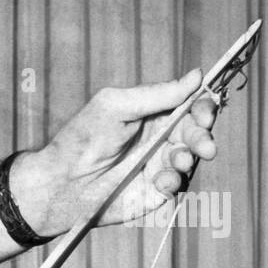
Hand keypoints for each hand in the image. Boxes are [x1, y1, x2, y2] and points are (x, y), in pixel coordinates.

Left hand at [16, 69, 219, 233]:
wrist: (61, 184)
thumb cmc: (82, 140)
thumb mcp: (115, 106)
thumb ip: (156, 94)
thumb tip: (197, 75)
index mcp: (153, 113)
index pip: (190, 106)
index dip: (204, 108)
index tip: (205, 114)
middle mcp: (160, 138)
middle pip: (196, 133)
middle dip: (203, 137)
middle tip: (205, 146)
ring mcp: (159, 165)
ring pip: (190, 159)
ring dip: (189, 159)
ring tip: (177, 161)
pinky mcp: (155, 192)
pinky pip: (177, 186)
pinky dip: (174, 182)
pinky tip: (160, 181)